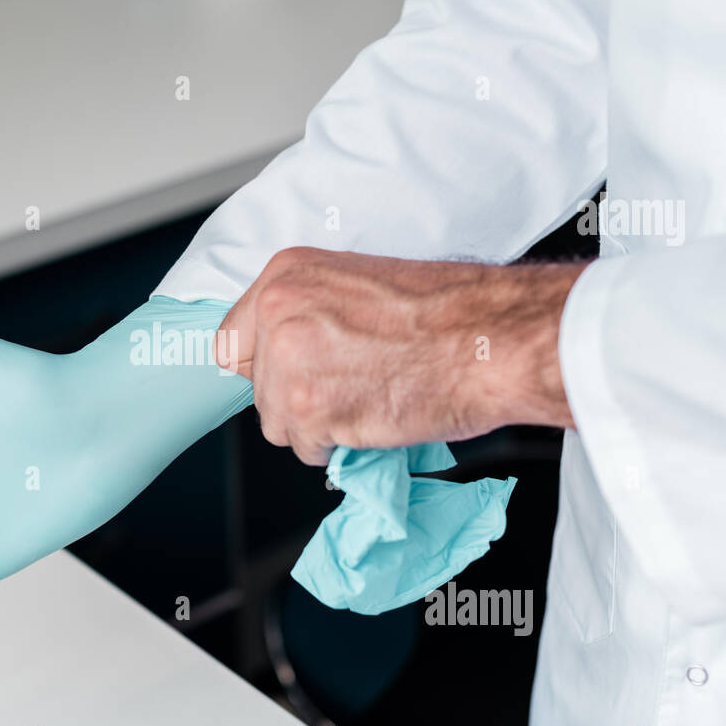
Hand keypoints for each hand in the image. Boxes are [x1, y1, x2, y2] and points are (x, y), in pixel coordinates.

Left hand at [216, 247, 582, 464]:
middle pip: (257, 388)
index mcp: (286, 275)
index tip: (291, 377)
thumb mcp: (359, 284)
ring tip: (365, 402)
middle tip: (349, 389)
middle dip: (297, 400)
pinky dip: (340, 447)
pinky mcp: (311, 412)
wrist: (492, 338)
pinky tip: (374, 418)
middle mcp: (278, 314)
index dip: (266, 368)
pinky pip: (308, 450)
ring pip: (277, 424)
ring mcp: (291, 365)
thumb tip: (289, 353)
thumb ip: (311, 313)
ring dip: (317, 427)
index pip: (233, 341)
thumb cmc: (448, 310)